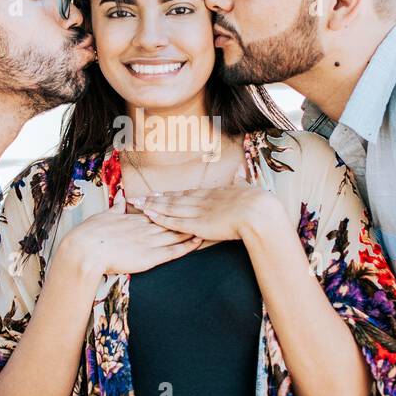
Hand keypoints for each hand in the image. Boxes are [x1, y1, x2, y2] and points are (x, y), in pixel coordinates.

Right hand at [57, 210, 202, 276]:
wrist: (86, 250)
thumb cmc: (90, 235)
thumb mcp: (104, 216)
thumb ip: (115, 209)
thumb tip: (121, 200)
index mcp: (134, 219)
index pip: (158, 212)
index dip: (172, 209)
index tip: (185, 204)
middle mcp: (145, 228)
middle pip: (171, 220)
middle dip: (188, 216)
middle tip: (204, 211)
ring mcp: (149, 242)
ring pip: (175, 234)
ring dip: (192, 229)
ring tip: (207, 224)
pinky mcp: (150, 257)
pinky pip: (173, 252)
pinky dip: (186, 246)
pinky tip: (198, 242)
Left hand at [132, 185, 279, 242]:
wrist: (258, 212)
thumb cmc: (257, 202)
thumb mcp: (246, 188)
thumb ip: (240, 181)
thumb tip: (239, 171)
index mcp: (213, 193)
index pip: (187, 193)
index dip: (172, 194)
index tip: (159, 193)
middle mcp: (202, 200)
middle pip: (173, 198)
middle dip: (155, 198)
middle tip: (138, 197)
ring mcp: (198, 211)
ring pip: (169, 208)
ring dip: (152, 206)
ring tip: (137, 205)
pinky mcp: (197, 224)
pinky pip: (174, 221)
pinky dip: (160, 218)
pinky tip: (149, 215)